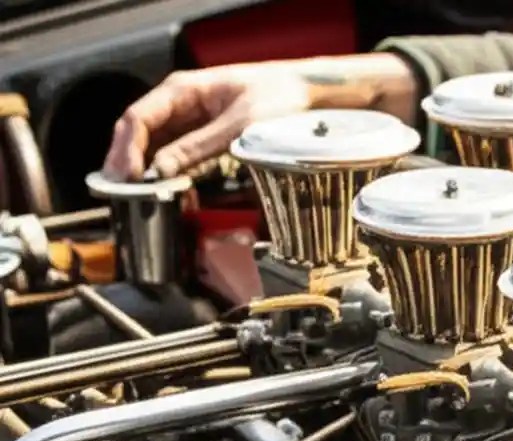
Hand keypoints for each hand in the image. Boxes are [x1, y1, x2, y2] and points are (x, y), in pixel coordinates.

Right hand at [103, 54, 417, 180]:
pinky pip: (176, 154)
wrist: (307, 93)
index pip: (136, 118)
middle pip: (138, 134)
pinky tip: (169, 191)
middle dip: (127, 164)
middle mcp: (180, 103)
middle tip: (124, 195)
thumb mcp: (240, 125)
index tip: (127, 177)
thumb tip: (163, 169)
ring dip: (146, 171)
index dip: (125, 150)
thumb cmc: (279, 96)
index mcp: (182, 90)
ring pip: (153, 147)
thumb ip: (200, 147)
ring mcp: (189, 120)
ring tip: (141, 198)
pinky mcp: (203, 136)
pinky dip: (168, 173)